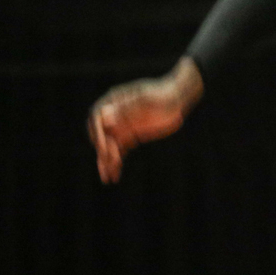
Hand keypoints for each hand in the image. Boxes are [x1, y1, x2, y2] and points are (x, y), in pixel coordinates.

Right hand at [87, 58, 204, 182]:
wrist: (177, 99)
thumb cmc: (163, 95)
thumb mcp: (146, 102)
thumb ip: (126, 110)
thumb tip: (105, 118)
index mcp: (114, 100)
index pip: (98, 117)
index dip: (98, 134)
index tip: (104, 148)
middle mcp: (114, 114)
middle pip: (101, 134)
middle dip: (103, 150)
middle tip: (109, 164)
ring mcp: (122, 125)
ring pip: (109, 145)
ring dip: (106, 161)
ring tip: (106, 178)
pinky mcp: (130, 135)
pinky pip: (119, 150)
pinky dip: (116, 163)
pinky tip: (115, 176)